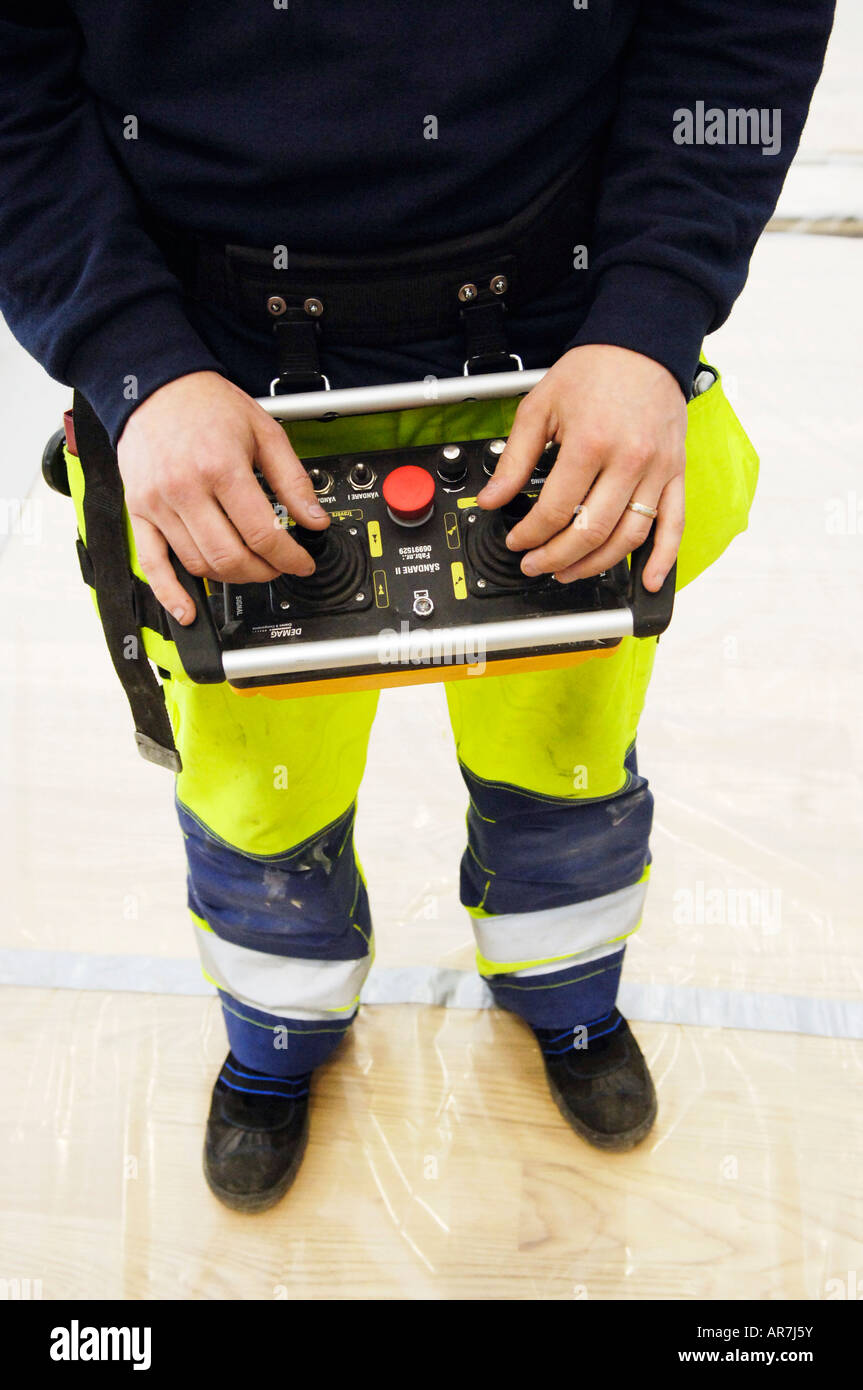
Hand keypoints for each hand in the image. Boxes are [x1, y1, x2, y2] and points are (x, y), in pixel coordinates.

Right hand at [116, 371, 327, 623]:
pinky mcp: (138, 512)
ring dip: (230, 577)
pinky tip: (187, 611)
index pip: (262, 533)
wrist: (155, 386)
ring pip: (198, 564)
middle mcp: (186, 489)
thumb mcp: (264, 431)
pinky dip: (169, 593)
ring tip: (249, 568)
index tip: (302, 562)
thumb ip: (292, 479)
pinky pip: (152, 564)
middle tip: (279, 567)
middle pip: (230, 556)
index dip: (289, 557)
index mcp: (221, 468)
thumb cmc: (207, 404)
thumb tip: (315, 520)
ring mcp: (158, 504)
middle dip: (263, 571)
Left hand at [475, 344, 686, 590]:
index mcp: (590, 443)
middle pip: (591, 532)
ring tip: (570, 572)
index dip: (530, 535)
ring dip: (597, 565)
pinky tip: (648, 581)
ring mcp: (657, 470)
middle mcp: (629, 460)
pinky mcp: (676, 473)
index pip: (555, 510)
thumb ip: (514, 458)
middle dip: (556, 557)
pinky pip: (674, 525)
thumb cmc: (594, 371)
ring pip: (629, 537)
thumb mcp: (540, 407)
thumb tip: (491, 498)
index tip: (517, 541)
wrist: (643, 344)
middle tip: (536, 564)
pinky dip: (663, 558)